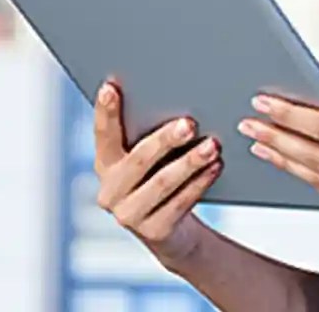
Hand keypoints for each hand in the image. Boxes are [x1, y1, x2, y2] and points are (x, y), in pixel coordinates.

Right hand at [93, 80, 222, 263]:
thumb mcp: (149, 158)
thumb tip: (173, 99)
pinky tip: (215, 167)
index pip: (103, 134)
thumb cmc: (161, 177)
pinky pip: (181, 203)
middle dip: (165, 140)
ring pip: (162, 182)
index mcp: (105, 164)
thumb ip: (147, 134)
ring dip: (190, 162)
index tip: (110, 87)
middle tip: (188, 123)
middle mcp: (109, 191)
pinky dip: (200, 182)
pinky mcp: (154, 232)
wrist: (171, 230)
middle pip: (138, 160)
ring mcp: (129, 215)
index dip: (105, 112)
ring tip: (212, 145)